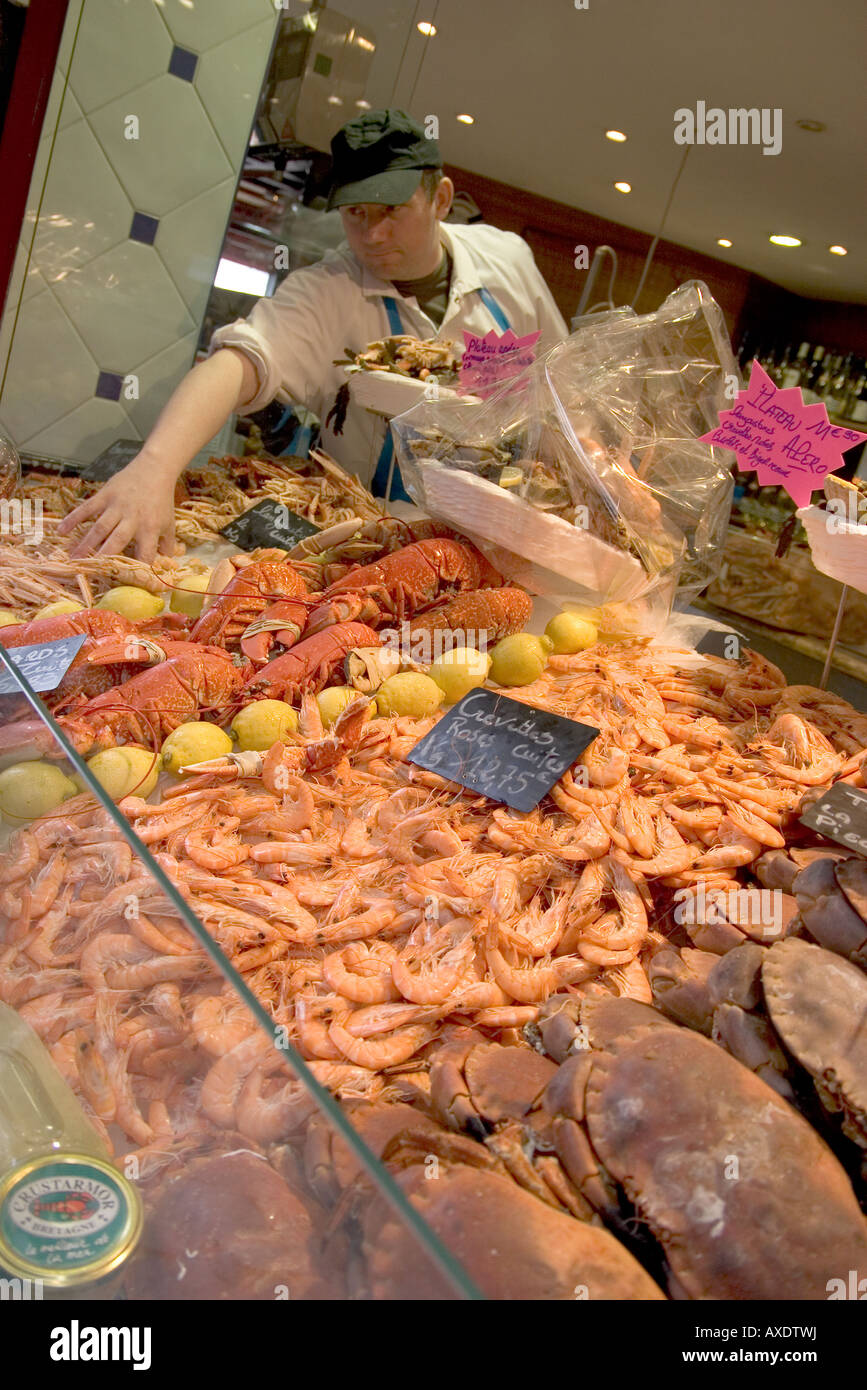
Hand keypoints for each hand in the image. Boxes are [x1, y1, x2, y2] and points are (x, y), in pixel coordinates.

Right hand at [59, 454, 176, 561]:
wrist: (154, 470)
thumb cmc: (161, 500)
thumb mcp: (169, 524)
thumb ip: (167, 546)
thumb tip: (164, 565)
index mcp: (150, 528)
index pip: (144, 554)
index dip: (136, 569)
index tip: (124, 581)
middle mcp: (132, 519)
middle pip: (116, 541)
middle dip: (103, 557)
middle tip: (89, 572)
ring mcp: (116, 506)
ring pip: (99, 527)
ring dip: (85, 543)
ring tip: (72, 558)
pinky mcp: (105, 495)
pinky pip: (87, 508)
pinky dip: (73, 518)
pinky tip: (62, 530)